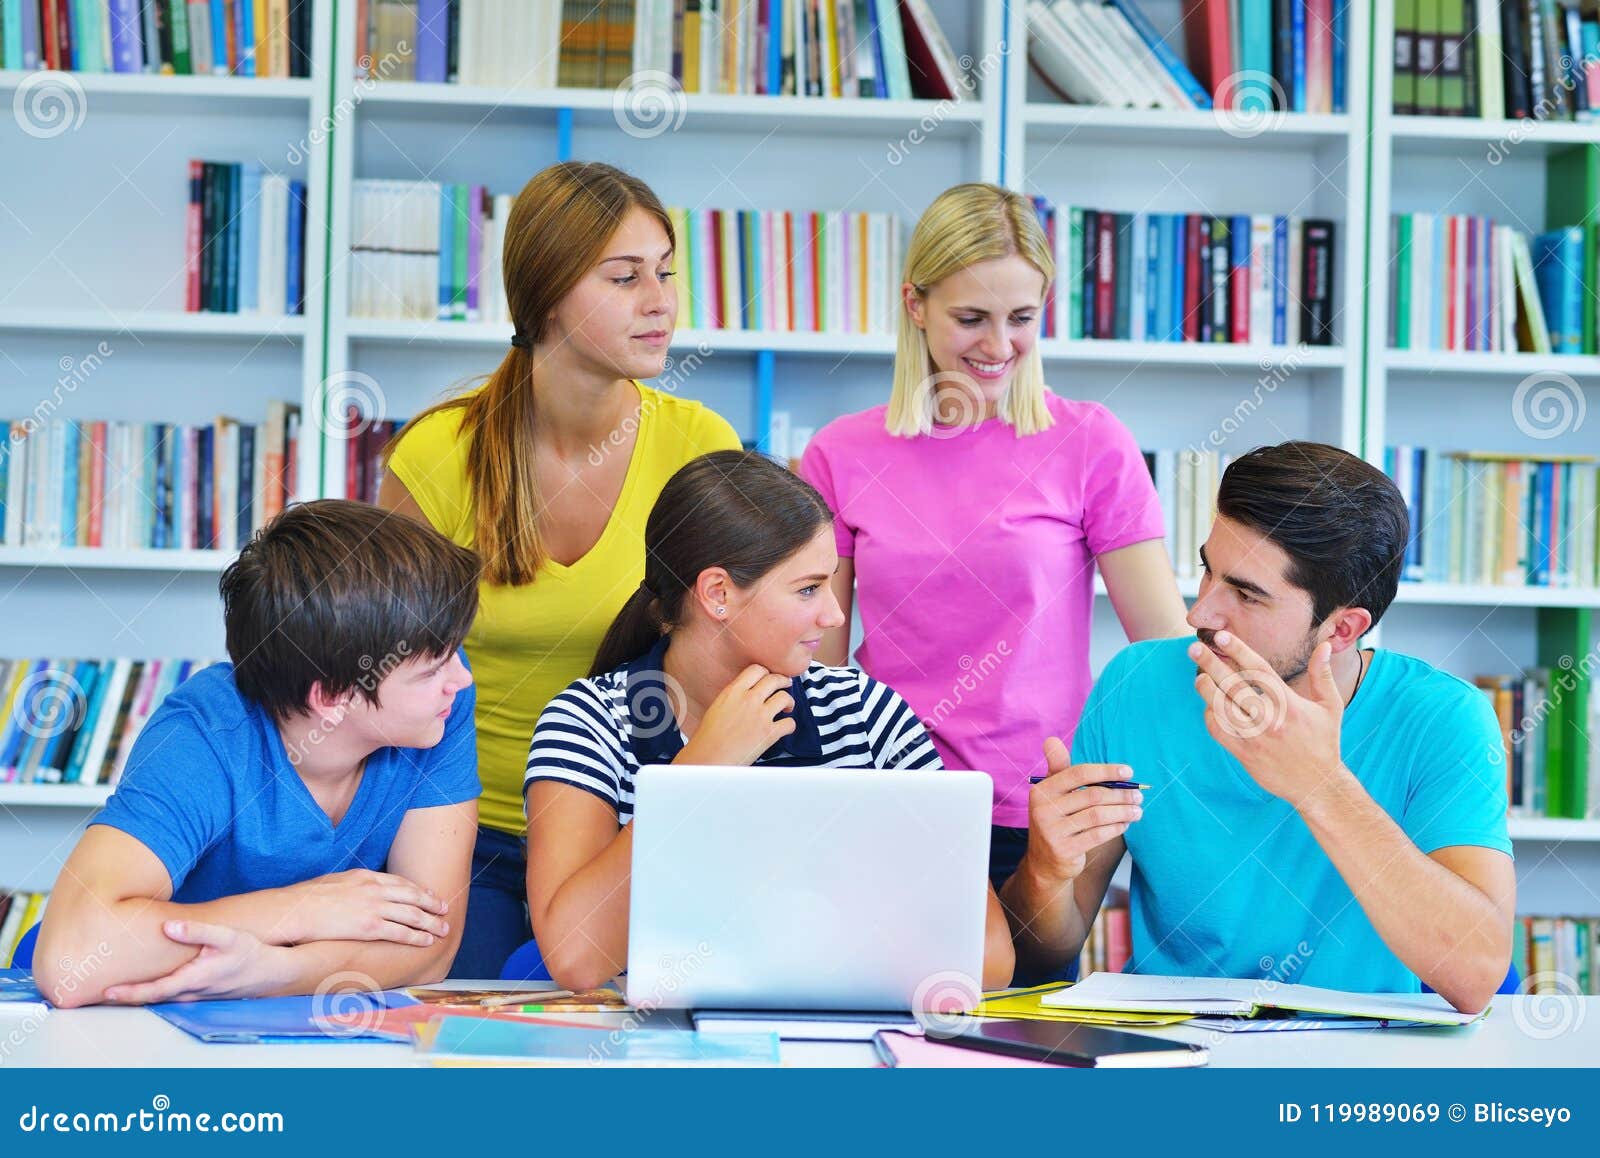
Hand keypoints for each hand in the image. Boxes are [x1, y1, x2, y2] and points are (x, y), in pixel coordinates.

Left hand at [103, 921, 289, 1003]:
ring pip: (161, 999)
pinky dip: (154, 994)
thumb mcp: (226, 937)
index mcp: (193, 980)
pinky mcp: (201, 995)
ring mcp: (195, 997)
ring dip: (139, 996)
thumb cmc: (249, 953)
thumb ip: (197, 930)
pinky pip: (172, 997)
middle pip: (152, 998)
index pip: (154, 990)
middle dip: (126, 997)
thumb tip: (168, 925)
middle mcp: (191, 993)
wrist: (271, 972)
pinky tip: (147, 986)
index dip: (129, 993)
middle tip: (98, 993)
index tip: (107, 992)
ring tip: (116, 990)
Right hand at [280, 869, 449, 946]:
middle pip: (412, 895)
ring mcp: (373, 907)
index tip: (429, 894)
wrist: (293, 911)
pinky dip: (417, 936)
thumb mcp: (332, 883)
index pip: (399, 882)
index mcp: (364, 876)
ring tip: (444, 928)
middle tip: (445, 909)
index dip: (417, 889)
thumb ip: (350, 887)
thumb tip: (354, 894)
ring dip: (431, 922)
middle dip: (432, 903)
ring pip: (413, 914)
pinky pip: (401, 932)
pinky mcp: (369, 926)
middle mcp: (374, 889)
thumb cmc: (304, 900)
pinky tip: (427, 941)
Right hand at [676, 665, 795, 764]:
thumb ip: (734, 697)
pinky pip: (789, 723)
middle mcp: (748, 700)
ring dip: (789, 702)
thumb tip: (747, 695)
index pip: (756, 669)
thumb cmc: (708, 737)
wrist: (708, 757)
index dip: (766, 672)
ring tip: (787, 707)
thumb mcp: (717, 706)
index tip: (769, 677)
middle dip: (783, 681)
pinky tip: (785, 727)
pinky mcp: (769, 733)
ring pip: (785, 698)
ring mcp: (760, 716)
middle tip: (785, 685)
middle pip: (774, 680)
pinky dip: (790, 725)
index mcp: (733, 692)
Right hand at [1021, 737, 1142, 887]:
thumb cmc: (1056, 819)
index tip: (1129, 772)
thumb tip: (1051, 740)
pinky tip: (1125, 824)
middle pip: (1092, 795)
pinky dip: (1116, 828)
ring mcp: (1052, 831)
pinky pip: (1098, 835)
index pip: (1078, 773)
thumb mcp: (1053, 793)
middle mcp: (1043, 809)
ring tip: (1137, 810)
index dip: (1106, 771)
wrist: (1044, 861)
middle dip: (1120, 794)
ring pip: (1098, 816)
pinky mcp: (1064, 850)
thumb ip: (1058, 768)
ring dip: (1123, 811)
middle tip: (1138, 795)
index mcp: (1042, 790)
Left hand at [1189, 631, 1346, 808]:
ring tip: (1199, 677)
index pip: (1259, 670)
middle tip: (1194, 648)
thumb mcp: (1330, 706)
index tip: (1221, 637)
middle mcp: (1269, 719)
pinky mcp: (1243, 754)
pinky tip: (1211, 706)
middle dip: (1211, 664)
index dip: (1238, 651)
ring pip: (1221, 708)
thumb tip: (1324, 645)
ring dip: (1206, 690)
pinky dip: (1211, 716)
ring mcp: (1254, 737)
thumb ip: (1322, 675)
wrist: (1317, 784)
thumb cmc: (1324, 742)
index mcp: (1289, 704)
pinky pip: (1219, 731)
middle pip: (1233, 686)